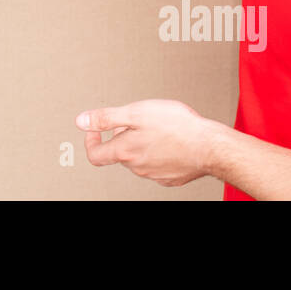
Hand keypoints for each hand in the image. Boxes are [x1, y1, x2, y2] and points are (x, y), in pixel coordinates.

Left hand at [76, 99, 217, 186]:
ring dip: (142, 144)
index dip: (91, 141)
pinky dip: (158, 153)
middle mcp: (137, 167)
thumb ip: (106, 118)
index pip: (95, 155)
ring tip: (159, 127)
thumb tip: (81, 121)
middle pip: (120, 153)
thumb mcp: (136, 113)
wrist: (209, 147)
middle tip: (137, 120)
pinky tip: (171, 141)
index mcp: (125, 151)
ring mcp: (154, 174)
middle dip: (123, 136)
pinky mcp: (170, 177)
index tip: (96, 130)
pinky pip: (157, 165)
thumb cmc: (176, 127)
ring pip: (139, 159)